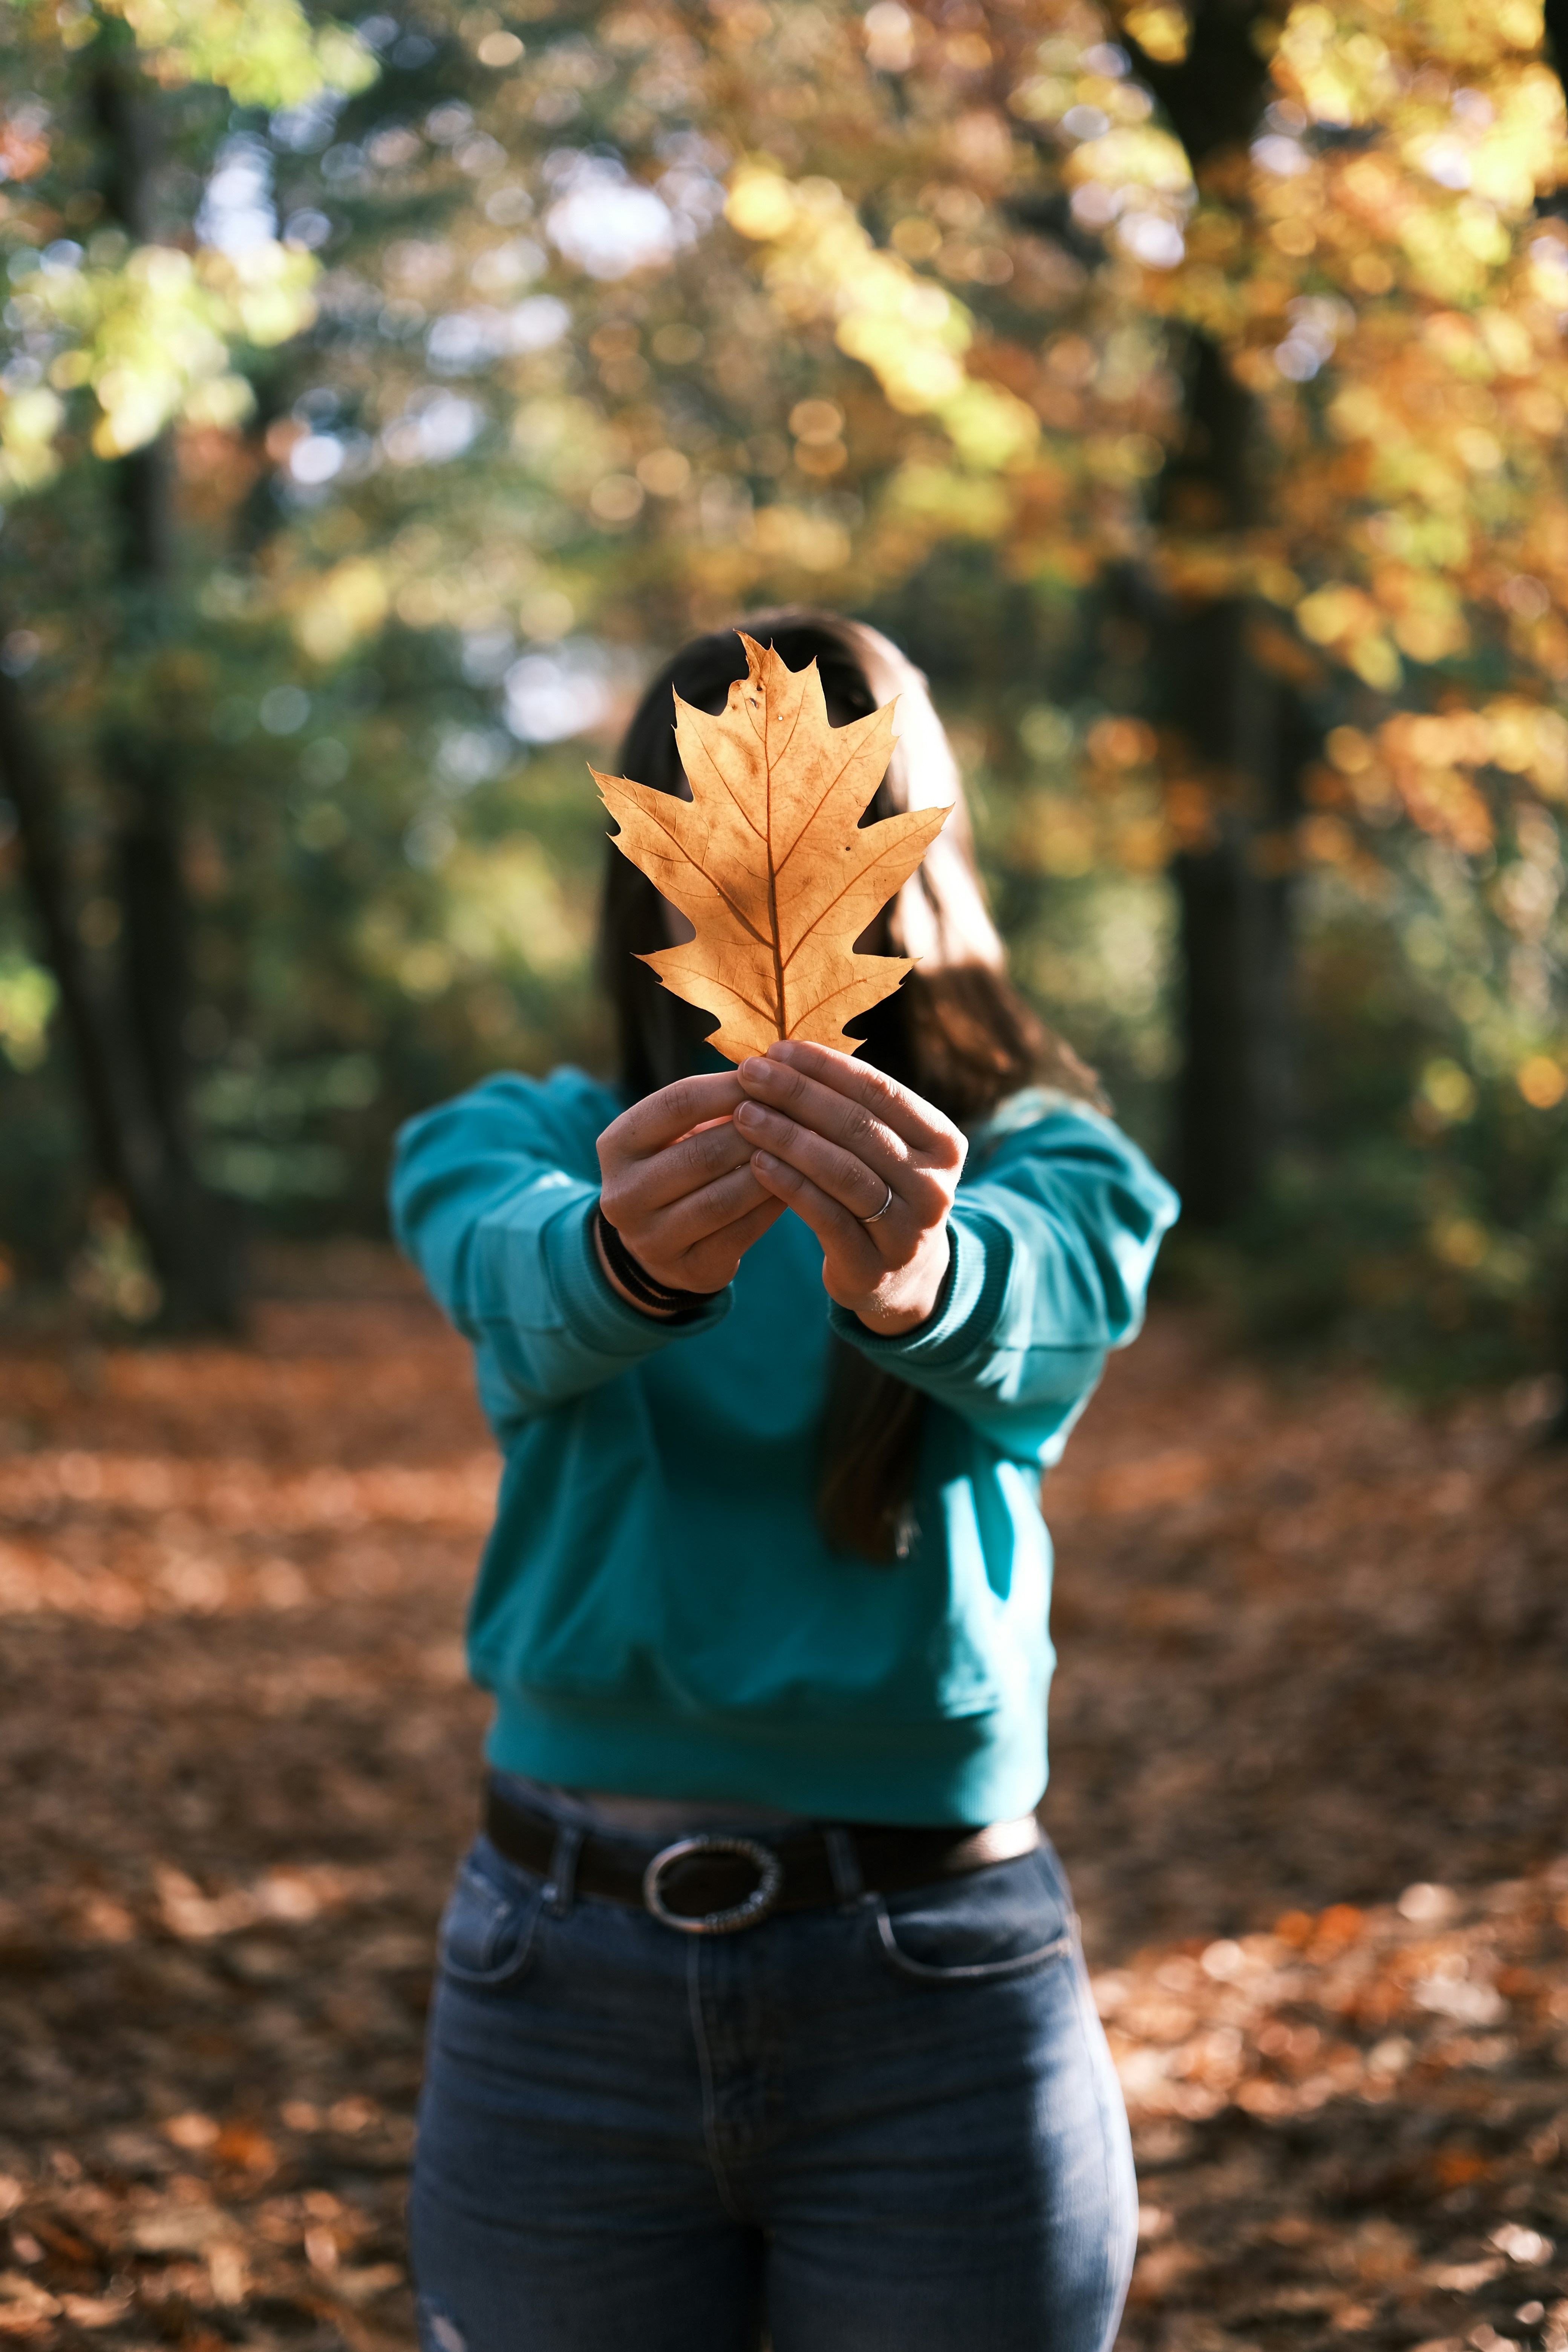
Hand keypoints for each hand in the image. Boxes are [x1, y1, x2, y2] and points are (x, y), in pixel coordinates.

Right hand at [596, 1072, 784, 1311]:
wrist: (658, 1243)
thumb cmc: (678, 1165)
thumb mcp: (675, 1132)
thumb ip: (711, 1104)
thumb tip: (775, 1068)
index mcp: (616, 1146)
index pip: (675, 1104)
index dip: (728, 1087)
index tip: (773, 1073)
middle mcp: (623, 1195)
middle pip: (701, 1153)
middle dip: (759, 1130)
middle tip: (804, 1112)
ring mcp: (651, 1239)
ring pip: (723, 1199)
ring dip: (771, 1170)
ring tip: (808, 1147)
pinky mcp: (687, 1270)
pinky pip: (741, 1234)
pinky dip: (773, 1207)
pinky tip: (801, 1186)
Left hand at [734, 1039, 965, 1334]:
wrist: (901, 1278)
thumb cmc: (881, 1192)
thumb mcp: (886, 1148)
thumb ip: (854, 1107)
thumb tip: (787, 1053)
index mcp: (943, 1143)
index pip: (880, 1090)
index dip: (826, 1066)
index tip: (777, 1049)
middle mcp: (934, 1186)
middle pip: (858, 1127)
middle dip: (797, 1095)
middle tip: (749, 1073)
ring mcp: (907, 1230)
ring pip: (841, 1171)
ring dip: (786, 1137)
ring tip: (743, 1113)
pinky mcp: (872, 1266)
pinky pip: (825, 1215)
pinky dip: (789, 1185)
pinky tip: (756, 1162)